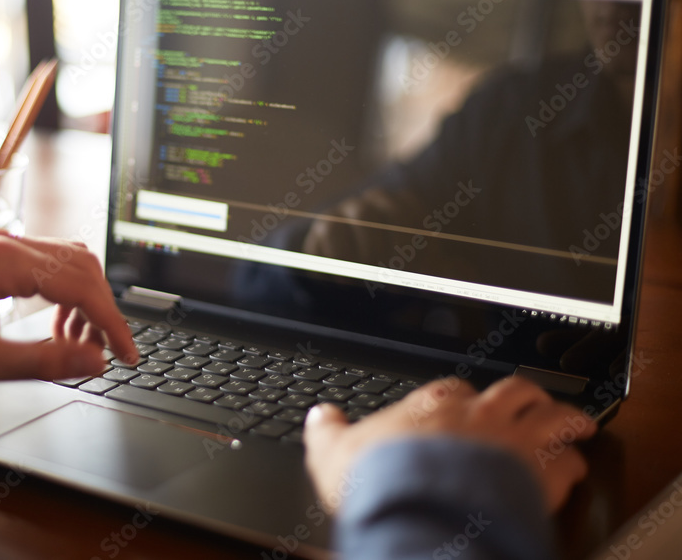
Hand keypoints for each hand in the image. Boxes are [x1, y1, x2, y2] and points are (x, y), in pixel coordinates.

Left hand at [0, 229, 136, 385]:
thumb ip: (43, 361)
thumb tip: (94, 360)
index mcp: (3, 261)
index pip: (80, 284)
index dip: (110, 322)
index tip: (126, 352)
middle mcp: (7, 243)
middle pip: (83, 266)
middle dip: (102, 311)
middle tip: (109, 351)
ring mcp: (4, 245)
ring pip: (72, 263)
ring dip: (86, 302)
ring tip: (80, 343)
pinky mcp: (1, 255)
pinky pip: (52, 266)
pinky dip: (68, 296)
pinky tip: (60, 327)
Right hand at [304, 376, 595, 513]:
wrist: (421, 509)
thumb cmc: (381, 482)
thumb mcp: (334, 454)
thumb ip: (328, 432)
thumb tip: (319, 417)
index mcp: (431, 405)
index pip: (453, 388)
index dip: (464, 396)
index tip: (466, 401)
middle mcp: (477, 415)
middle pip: (511, 392)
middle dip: (526, 394)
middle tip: (536, 398)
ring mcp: (512, 442)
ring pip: (550, 417)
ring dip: (566, 418)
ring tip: (578, 421)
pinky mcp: (538, 476)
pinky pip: (566, 464)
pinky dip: (574, 464)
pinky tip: (577, 467)